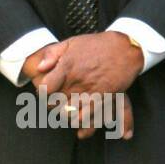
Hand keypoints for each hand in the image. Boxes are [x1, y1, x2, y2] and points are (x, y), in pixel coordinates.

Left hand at [22, 34, 140, 141]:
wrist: (124, 48)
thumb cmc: (96, 45)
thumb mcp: (70, 42)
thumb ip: (52, 54)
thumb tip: (40, 68)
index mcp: (67, 67)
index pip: (45, 89)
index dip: (42, 92)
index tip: (46, 91)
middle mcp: (78, 81)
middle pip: (56, 104)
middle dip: (53, 105)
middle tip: (55, 102)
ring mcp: (91, 92)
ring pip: (70, 114)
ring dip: (66, 114)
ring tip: (67, 109)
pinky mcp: (103, 100)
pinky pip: (87, 117)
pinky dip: (80, 120)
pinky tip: (79, 115)